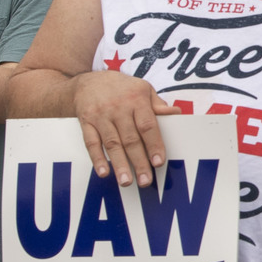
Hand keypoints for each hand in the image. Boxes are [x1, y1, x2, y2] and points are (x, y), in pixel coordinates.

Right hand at [71, 70, 176, 187]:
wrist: (89, 80)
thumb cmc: (123, 88)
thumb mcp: (143, 89)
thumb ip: (158, 105)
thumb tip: (176, 114)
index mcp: (137, 100)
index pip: (147, 125)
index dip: (153, 145)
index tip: (158, 162)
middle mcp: (118, 108)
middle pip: (130, 139)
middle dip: (138, 161)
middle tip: (145, 181)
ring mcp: (100, 116)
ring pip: (112, 143)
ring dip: (119, 164)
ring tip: (126, 182)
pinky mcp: (86, 122)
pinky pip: (91, 142)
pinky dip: (96, 158)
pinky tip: (103, 172)